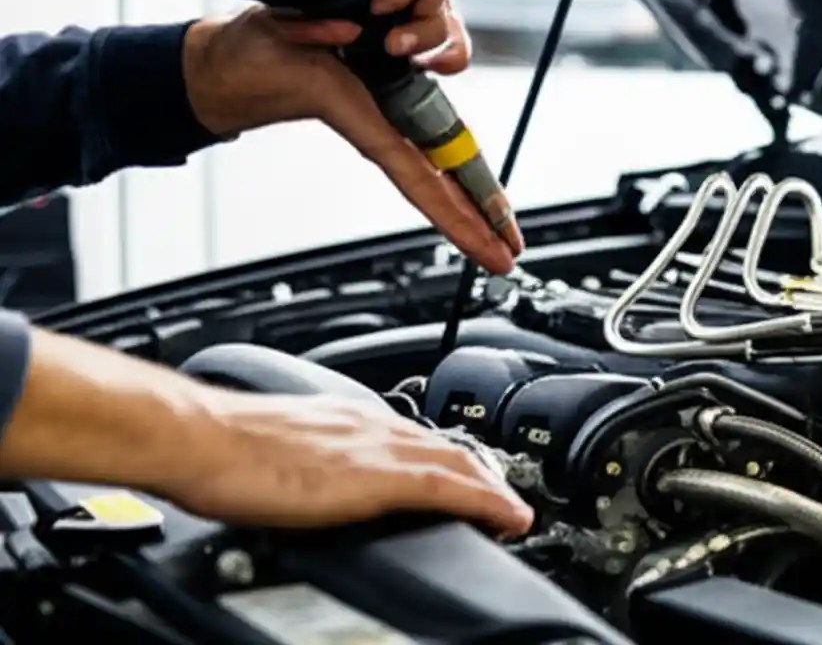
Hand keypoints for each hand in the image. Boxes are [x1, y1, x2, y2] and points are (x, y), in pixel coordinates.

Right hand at [0, 328, 533, 535]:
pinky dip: (487, 501)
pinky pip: (450, 487)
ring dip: (491, 485)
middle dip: (480, 470)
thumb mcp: (276, 447)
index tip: (463, 473)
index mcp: (344, 417)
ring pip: (457, 461)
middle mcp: (369, 424)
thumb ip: (303, 459)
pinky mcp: (376, 477)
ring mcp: (376, 448)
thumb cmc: (217, 445)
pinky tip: (508, 517)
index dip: (446, 456)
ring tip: (512, 509)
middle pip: (445, 446)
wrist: (197, 437)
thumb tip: (301, 479)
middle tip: (503, 494)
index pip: (411, 435)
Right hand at [182, 7, 513, 274]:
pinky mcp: (389, 115)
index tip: (492, 245)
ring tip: (503, 237)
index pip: (422, 178)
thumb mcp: (283, 35)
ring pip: (440, 174)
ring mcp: (388, 128)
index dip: (459, 213)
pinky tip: (476, 194)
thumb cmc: (259, 56)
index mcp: (367, 123)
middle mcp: (384, 132)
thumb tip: (345, 27)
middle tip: (511, 252)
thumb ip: (309, 29)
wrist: (238, 66)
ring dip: (472, 204)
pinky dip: (457, 176)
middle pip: (439, 188)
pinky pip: (431, 151)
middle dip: (477, 223)